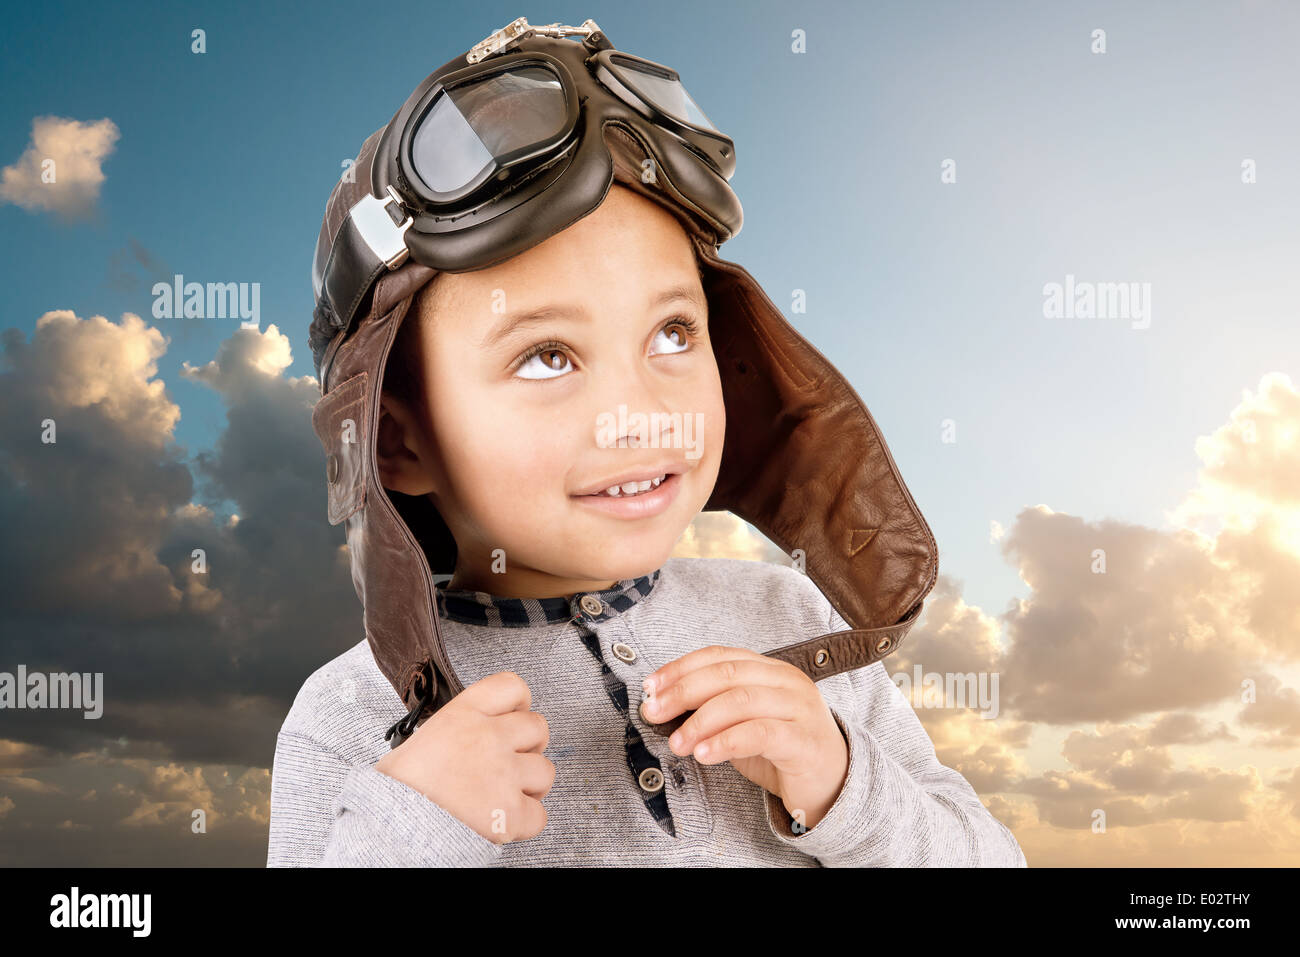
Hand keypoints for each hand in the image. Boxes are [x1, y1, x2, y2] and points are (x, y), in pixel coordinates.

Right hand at [373, 671, 553, 844]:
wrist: (388, 823)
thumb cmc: (397, 785)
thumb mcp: (424, 736)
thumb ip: (460, 727)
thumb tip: (477, 735)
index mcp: (464, 713)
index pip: (513, 686)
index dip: (519, 704)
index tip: (513, 718)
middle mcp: (489, 737)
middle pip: (537, 727)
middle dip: (529, 746)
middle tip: (511, 762)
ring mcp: (504, 773)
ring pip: (545, 770)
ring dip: (531, 784)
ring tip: (508, 794)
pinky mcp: (510, 812)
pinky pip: (540, 815)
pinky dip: (526, 821)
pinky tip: (505, 820)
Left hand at [640, 646, 848, 829]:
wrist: (833, 785)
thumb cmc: (782, 752)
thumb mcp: (743, 724)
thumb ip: (713, 710)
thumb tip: (664, 706)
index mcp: (771, 670)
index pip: (720, 656)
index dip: (681, 668)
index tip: (651, 687)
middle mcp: (787, 681)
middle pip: (727, 674)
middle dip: (682, 691)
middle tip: (653, 712)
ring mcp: (799, 708)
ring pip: (741, 700)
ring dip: (700, 721)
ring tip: (677, 743)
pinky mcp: (804, 740)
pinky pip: (759, 733)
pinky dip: (724, 741)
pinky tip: (704, 754)